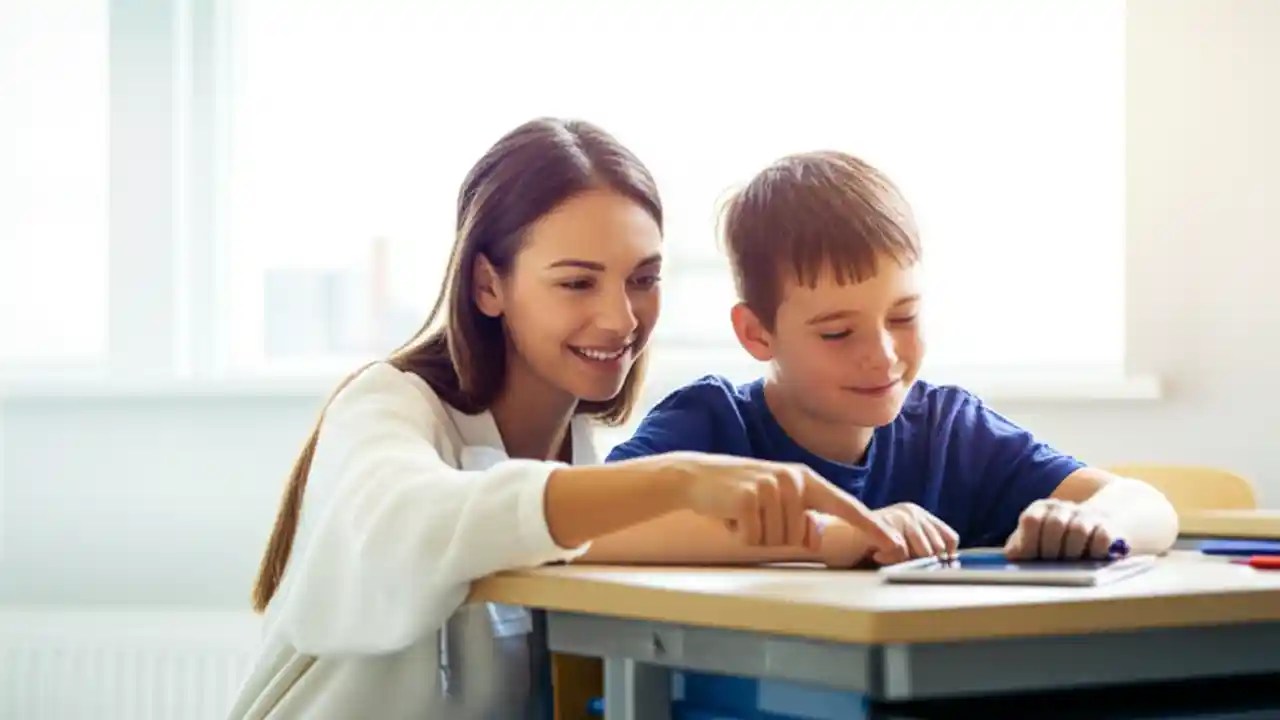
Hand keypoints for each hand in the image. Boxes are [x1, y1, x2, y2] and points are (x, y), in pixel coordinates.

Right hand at [656, 452, 905, 557]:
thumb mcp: (776, 502)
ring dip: (756, 534)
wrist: (698, 477)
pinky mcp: (749, 498)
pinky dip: (741, 533)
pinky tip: (732, 514)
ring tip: (743, 513)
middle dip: (775, 535)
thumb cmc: (740, 491)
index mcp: (806, 480)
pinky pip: (754, 538)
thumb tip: (816, 536)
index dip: (871, 527)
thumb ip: (801, 518)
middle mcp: (794, 480)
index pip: (846, 506)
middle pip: (799, 535)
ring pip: (777, 539)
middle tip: (755, 515)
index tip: (895, 543)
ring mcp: (772, 487)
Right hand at [871, 503, 958, 563]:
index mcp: (917, 514)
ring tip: (884, 556)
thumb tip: (948, 565)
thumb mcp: (902, 544)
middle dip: (920, 562)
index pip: (949, 539)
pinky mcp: (885, 526)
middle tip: (895, 560)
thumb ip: (923, 549)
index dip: (943, 557)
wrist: (832, 540)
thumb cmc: (864, 546)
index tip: (927, 566)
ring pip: (922, 553)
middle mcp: (911, 511)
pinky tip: (874, 555)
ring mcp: (898, 517)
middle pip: (937, 550)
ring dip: (904, 562)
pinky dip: (888, 561)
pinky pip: (901, 554)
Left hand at [1004, 498, 1121, 559]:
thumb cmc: (1054, 542)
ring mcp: (1086, 514)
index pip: (1032, 520)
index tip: (1032, 559)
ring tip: (1070, 566)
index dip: (1030, 542)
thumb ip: (1020, 548)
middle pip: (1055, 524)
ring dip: (1073, 552)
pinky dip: (1095, 552)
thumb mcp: (1033, 542)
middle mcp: (1062, 508)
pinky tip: (1090, 560)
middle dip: (1051, 550)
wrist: (1093, 525)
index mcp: (1040, 509)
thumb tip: (1013, 555)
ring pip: (1079, 530)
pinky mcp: (1107, 525)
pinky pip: (1102, 537)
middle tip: (1051, 567)